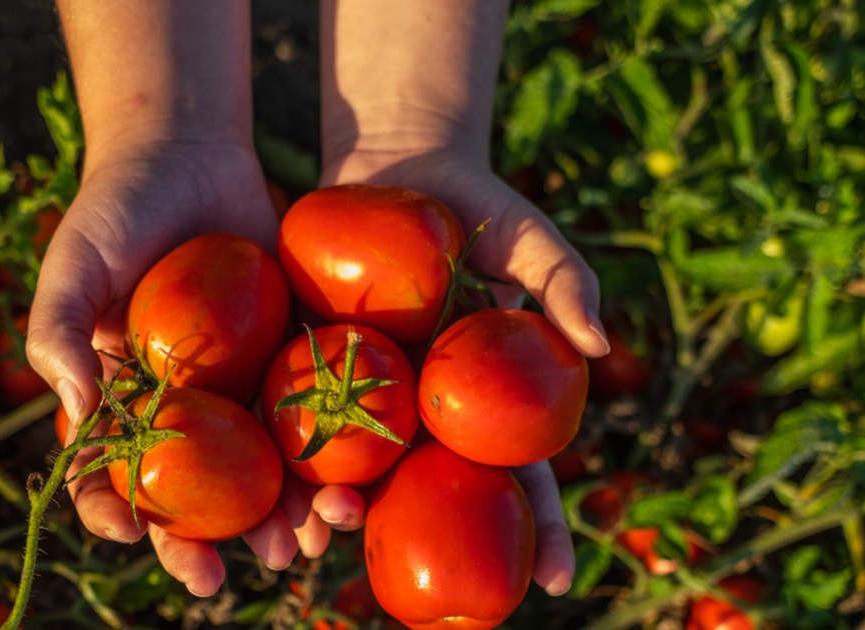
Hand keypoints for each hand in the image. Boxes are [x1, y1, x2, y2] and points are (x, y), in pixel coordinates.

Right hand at [27, 140, 297, 595]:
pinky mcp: (296, 360)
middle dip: (211, 542)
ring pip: (265, 472)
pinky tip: (350, 487)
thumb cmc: (115, 208)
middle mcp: (186, 410)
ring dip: (283, 515)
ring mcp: (244, 390)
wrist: (190, 153)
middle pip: (197, 495)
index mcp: (123, 404)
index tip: (135, 537)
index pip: (112, 477)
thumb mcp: (73, 264)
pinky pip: (316, 419)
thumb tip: (73, 412)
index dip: (119, 516)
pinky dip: (332, 459)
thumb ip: (57, 334)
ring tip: (302, 542)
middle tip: (228, 572)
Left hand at [288, 145, 600, 595]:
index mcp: (479, 398)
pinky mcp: (303, 365)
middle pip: (428, 491)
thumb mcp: (528, 235)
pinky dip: (277, 454)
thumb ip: (566, 281)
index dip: (540, 524)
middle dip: (429, 545)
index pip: (519, 472)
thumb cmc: (474, 201)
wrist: (392, 164)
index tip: (554, 581)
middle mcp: (420, 410)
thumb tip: (601, 343)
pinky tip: (264, 492)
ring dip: (331, 513)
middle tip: (433, 598)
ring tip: (315, 543)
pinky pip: (290, 415)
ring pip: (349, 469)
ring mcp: (359, 394)